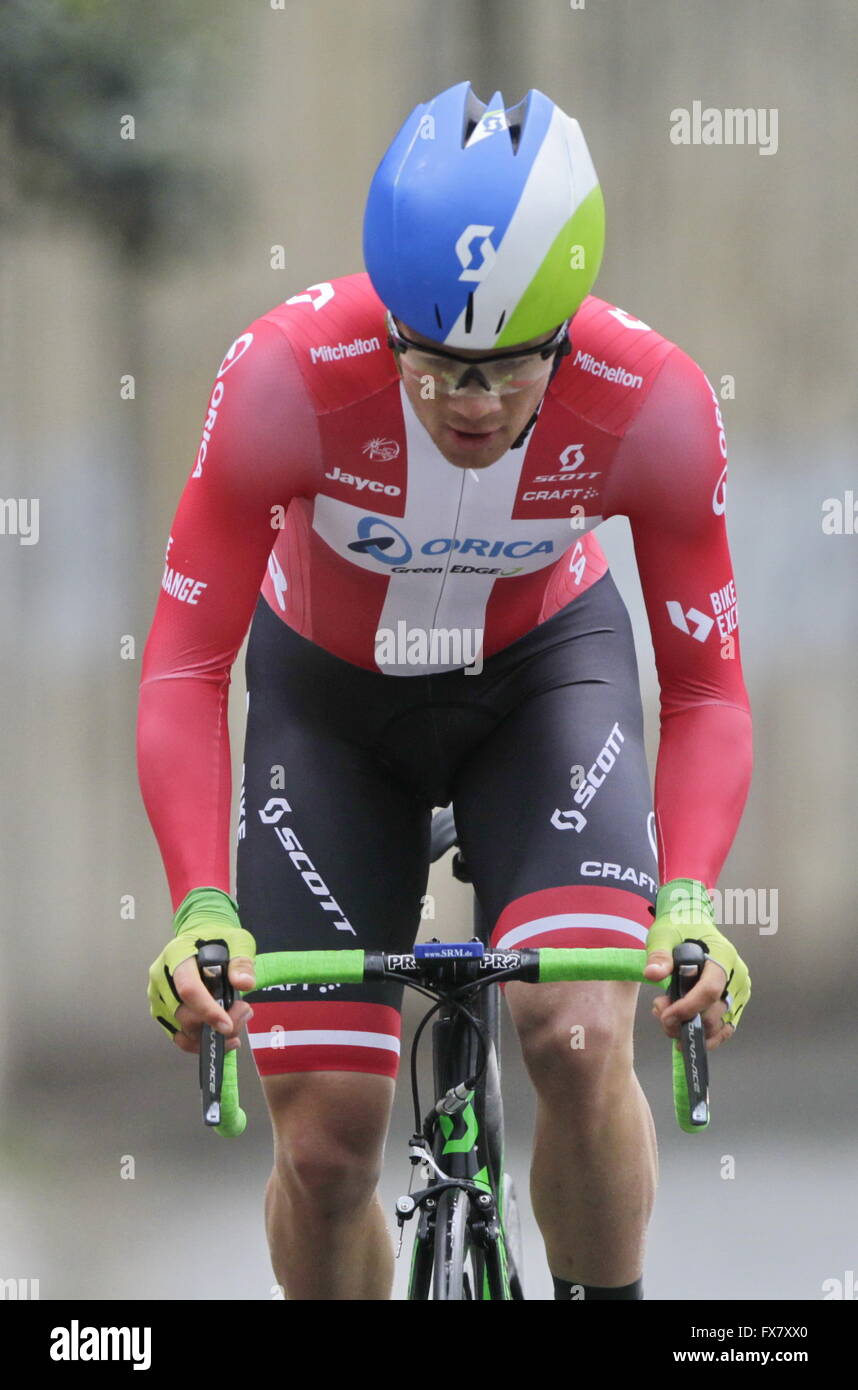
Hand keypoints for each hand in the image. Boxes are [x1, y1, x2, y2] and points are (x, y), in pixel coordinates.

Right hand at [148, 887, 256, 1053]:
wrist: (201, 937)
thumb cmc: (217, 939)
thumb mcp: (237, 940)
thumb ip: (242, 961)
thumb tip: (244, 983)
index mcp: (176, 956)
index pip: (188, 989)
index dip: (207, 1010)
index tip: (227, 1025)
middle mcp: (160, 978)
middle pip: (184, 1015)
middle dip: (217, 1023)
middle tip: (243, 1012)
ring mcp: (158, 998)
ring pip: (182, 1031)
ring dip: (212, 1036)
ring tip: (237, 1023)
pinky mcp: (162, 1013)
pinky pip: (179, 1037)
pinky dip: (201, 1043)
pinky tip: (223, 1039)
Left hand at [643, 878, 750, 1051]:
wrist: (692, 923)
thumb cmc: (680, 927)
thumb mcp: (664, 934)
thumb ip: (659, 954)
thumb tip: (652, 974)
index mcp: (724, 956)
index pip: (710, 990)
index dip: (688, 1008)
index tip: (666, 1016)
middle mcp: (737, 977)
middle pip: (715, 1013)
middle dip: (685, 1021)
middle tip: (660, 1013)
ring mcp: (739, 992)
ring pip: (719, 1027)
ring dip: (691, 1031)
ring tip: (667, 1019)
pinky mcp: (735, 1004)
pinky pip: (723, 1029)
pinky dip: (702, 1035)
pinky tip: (680, 1026)